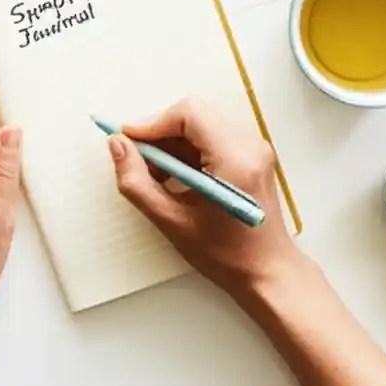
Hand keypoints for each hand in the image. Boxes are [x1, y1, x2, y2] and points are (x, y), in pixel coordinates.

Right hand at [106, 97, 298, 299]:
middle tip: (138, 162)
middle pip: (194, 115)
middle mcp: (249, 145)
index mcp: (235, 159)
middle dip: (160, 134)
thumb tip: (117, 146)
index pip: (189, 114)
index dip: (152, 123)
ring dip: (172, 144)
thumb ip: (138, 183)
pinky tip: (175, 179)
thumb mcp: (173, 223)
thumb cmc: (227, 256)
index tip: (127, 141)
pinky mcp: (251, 156)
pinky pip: (211, 137)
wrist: (268, 272)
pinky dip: (187, 151)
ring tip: (156, 177)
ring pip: (200, 125)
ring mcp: (253, 148)